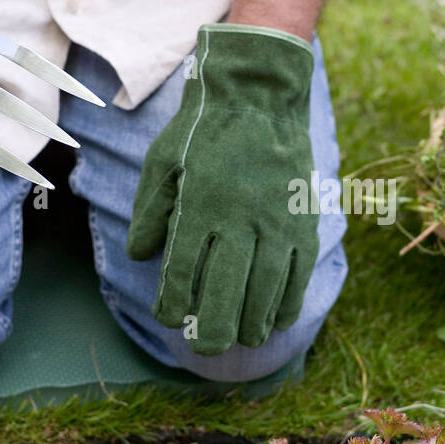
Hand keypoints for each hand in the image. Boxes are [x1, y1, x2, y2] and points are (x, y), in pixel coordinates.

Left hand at [127, 23, 318, 354]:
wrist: (260, 95)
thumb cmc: (203, 130)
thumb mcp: (161, 162)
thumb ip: (150, 212)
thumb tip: (141, 257)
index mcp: (200, 207)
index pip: (183, 274)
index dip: (174, 306)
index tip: (170, 318)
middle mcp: (240, 220)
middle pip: (226, 295)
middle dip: (214, 331)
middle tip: (205, 348)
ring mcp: (276, 224)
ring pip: (265, 292)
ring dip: (251, 324)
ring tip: (241, 340)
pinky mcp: (303, 222)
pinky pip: (298, 275)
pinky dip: (287, 304)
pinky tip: (274, 321)